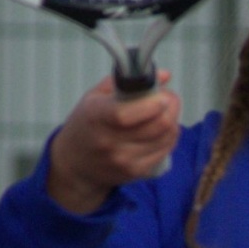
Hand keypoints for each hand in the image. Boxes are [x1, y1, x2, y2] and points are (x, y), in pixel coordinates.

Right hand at [46, 71, 181, 213]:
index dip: (152, 103)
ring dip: (173, 121)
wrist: (75, 164)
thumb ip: (126, 81)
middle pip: (156, 126)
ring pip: (165, 138)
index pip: (126, 114)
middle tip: (170, 98)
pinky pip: (164, 152)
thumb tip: (163, 75)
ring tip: (167, 112)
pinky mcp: (135, 172)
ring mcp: (124, 160)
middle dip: (171, 107)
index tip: (162, 93)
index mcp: (96, 118)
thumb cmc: (85, 126)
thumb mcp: (94, 97)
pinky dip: (169, 138)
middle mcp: (110, 142)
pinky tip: (164, 130)